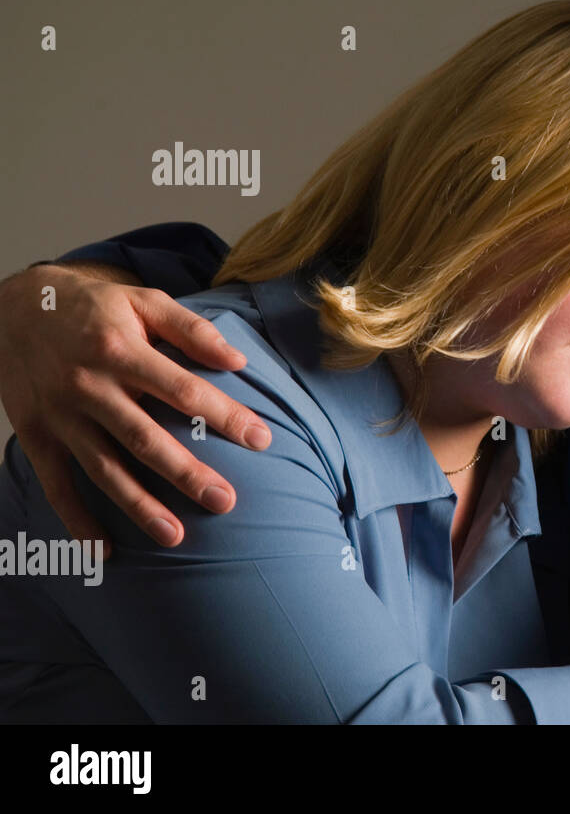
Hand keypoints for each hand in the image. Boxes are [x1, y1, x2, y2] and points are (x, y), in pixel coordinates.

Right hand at [0, 263, 271, 551]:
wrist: (10, 307)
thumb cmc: (92, 306)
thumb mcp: (143, 300)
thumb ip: (192, 331)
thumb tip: (239, 362)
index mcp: (122, 351)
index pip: (183, 390)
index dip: (224, 416)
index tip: (262, 440)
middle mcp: (90, 387)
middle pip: (144, 439)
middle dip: (186, 474)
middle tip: (225, 502)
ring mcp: (60, 416)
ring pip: (104, 469)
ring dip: (139, 506)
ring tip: (175, 537)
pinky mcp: (35, 436)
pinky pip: (57, 485)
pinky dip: (77, 520)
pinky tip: (104, 551)